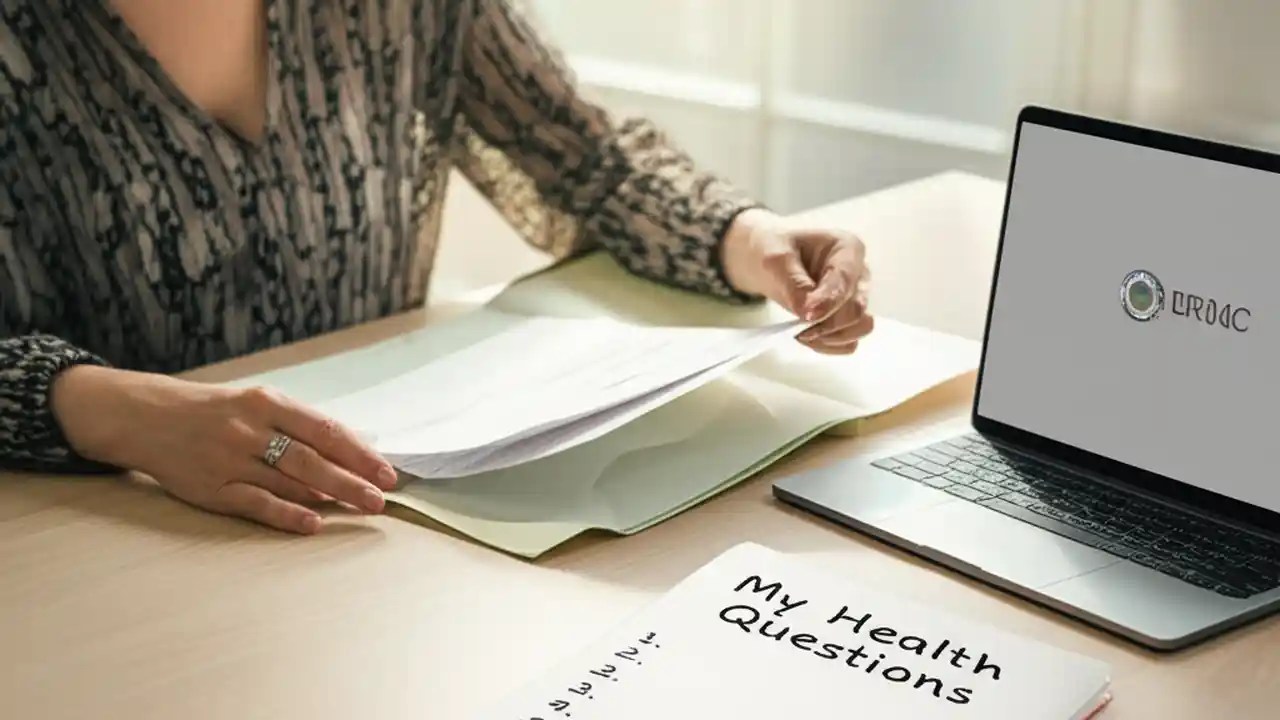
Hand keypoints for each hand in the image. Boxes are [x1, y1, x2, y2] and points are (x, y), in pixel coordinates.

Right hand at [50, 366, 396, 533]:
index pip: (325, 429)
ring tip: (361, 507)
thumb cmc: (216, 411)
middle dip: (352, 479)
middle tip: (382, 498)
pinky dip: (287, 514)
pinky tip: (313, 524)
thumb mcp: (258, 403)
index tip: (386, 471)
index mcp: (268, 403)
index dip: (359, 452)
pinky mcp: (213, 487)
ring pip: (289, 481)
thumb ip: (301, 425)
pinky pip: (256, 503)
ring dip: (329, 497)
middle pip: (312, 459)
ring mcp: (231, 459)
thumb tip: (355, 447)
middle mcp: (251, 430)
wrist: (148, 416)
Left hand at [721, 209, 872, 354]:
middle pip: (856, 310)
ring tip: (800, 333)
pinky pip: (848, 342)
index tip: (807, 316)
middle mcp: (859, 274)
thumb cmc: (775, 253)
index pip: (845, 281)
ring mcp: (857, 298)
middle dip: (827, 324)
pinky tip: (807, 336)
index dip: (828, 302)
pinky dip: (828, 345)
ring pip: (859, 328)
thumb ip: (793, 283)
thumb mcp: (776, 260)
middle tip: (797, 329)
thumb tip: (807, 313)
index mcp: (847, 249)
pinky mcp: (850, 319)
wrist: (771, 264)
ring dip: (829, 337)